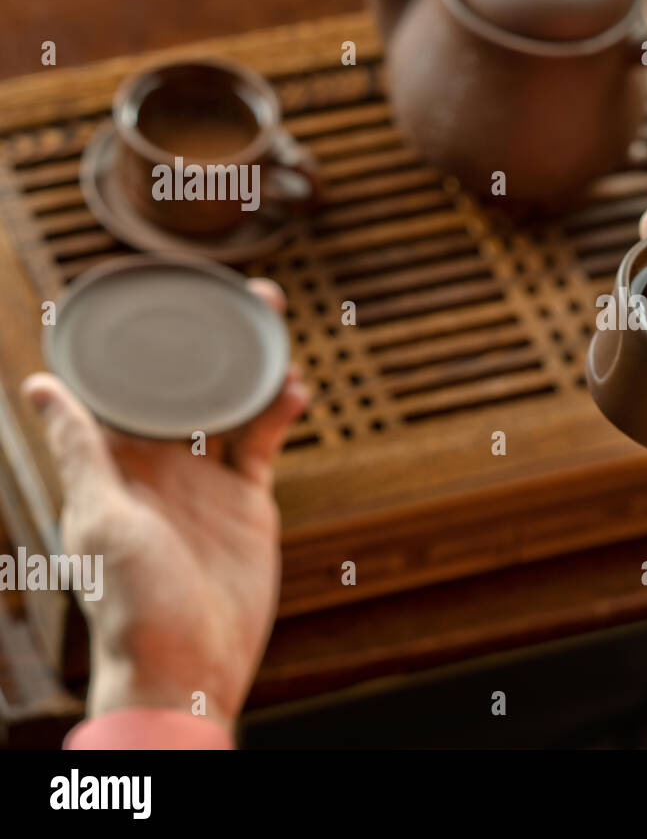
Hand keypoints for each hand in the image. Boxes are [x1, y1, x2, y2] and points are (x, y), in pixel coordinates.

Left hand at [21, 278, 309, 732]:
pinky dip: (278, 412)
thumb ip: (81, 451)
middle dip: (212, 341)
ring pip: (230, 406)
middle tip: (245, 294)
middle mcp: (160, 463)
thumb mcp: (100, 519)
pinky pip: (262, 442)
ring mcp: (204, 480)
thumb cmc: (130, 602)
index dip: (147, 341)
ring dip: (252, 367)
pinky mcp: (245, 500)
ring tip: (276, 327)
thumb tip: (40, 384)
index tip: (168, 293)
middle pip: (187, 386)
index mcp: (116, 462)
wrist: (189, 664)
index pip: (129, 385)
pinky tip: (295, 389)